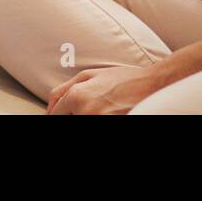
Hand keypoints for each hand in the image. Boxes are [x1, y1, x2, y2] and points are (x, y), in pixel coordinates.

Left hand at [46, 63, 168, 114]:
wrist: (152, 86)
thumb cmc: (122, 78)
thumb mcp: (89, 75)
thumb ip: (64, 90)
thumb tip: (50, 107)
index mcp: (77, 97)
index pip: (54, 115)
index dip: (56, 114)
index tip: (64, 112)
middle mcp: (85, 113)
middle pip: (66, 121)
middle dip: (71, 115)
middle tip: (90, 106)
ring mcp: (98, 122)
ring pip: (79, 122)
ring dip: (82, 117)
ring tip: (100, 108)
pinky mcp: (111, 125)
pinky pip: (93, 124)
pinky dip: (96, 118)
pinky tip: (106, 112)